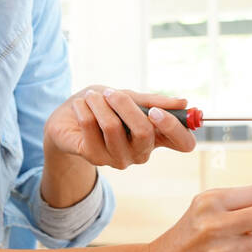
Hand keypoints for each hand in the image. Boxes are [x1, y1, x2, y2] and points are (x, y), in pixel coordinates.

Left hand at [44, 86, 195, 168]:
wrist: (68, 118)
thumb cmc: (104, 106)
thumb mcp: (129, 97)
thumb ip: (152, 101)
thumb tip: (183, 102)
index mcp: (156, 137)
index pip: (183, 142)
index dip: (174, 127)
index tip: (155, 111)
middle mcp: (141, 152)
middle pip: (145, 132)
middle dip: (125, 105)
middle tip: (111, 92)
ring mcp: (118, 158)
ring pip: (113, 127)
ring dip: (99, 103)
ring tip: (90, 96)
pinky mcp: (94, 158)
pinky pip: (91, 127)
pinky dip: (84, 108)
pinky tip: (80, 105)